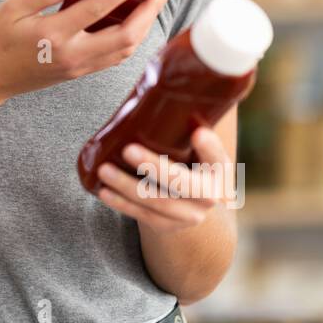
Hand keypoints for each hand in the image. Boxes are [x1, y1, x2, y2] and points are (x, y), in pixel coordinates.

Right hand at [0, 0, 172, 101]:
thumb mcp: (12, 7)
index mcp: (53, 35)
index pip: (98, 9)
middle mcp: (71, 55)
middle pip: (125, 36)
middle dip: (149, 11)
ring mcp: (78, 67)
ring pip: (125, 49)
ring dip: (145, 25)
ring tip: (154, 0)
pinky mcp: (78, 72)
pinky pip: (114, 57)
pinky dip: (131, 38)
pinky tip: (136, 20)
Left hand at [93, 127, 231, 233]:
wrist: (193, 206)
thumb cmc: (190, 163)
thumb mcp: (198, 149)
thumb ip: (187, 128)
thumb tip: (160, 95)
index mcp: (219, 170)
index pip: (217, 157)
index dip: (209, 147)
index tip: (198, 133)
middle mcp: (210, 197)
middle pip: (182, 183)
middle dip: (154, 167)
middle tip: (128, 150)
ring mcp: (189, 216)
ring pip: (158, 203)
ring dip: (128, 187)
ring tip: (104, 170)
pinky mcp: (167, 226)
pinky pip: (143, 216)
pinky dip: (122, 204)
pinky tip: (104, 192)